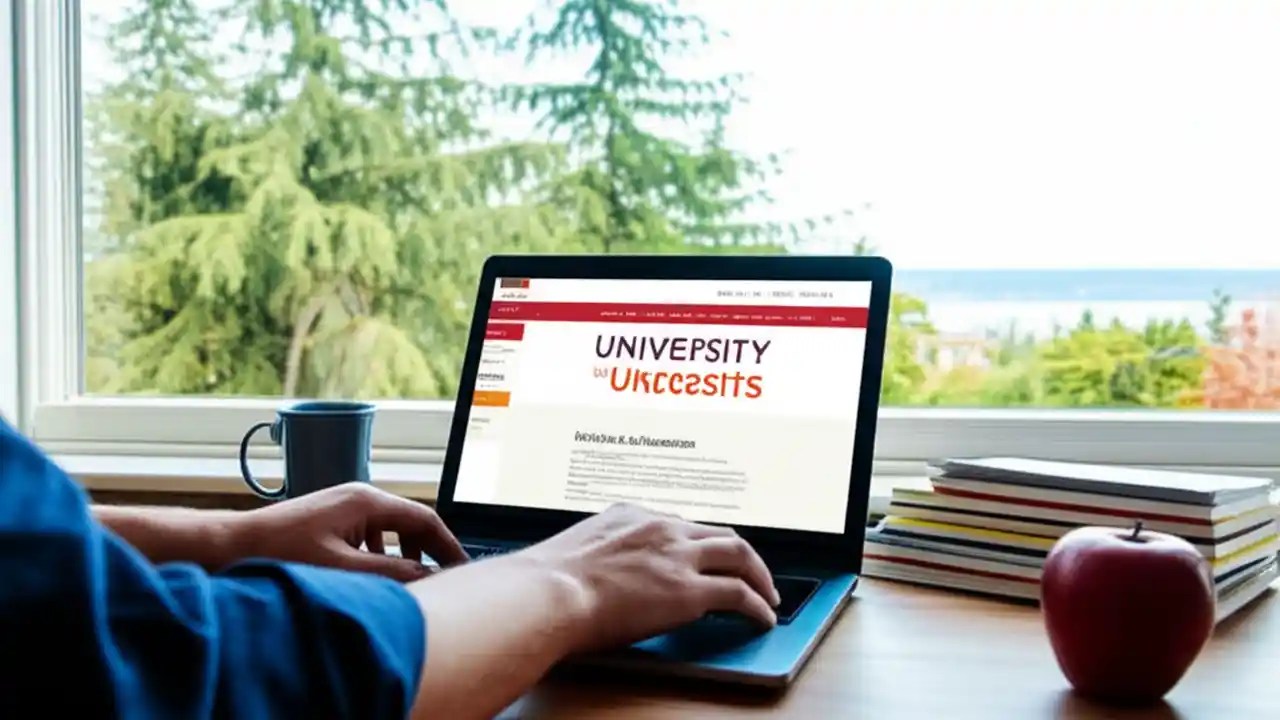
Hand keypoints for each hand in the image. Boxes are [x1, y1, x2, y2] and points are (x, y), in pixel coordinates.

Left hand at [231, 483, 468, 581]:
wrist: (233, 545)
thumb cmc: (281, 552)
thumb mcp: (342, 569)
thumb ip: (390, 573)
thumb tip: (427, 577)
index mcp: (367, 501)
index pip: (425, 519)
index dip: (448, 545)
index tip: (462, 569)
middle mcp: (360, 496)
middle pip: (411, 522)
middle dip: (430, 550)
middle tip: (445, 578)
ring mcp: (345, 506)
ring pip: (392, 530)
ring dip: (406, 554)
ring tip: (412, 582)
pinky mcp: (333, 519)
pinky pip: (372, 534)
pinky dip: (383, 554)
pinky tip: (375, 577)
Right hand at [519, 503, 780, 652]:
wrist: (547, 593)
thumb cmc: (547, 582)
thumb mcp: (578, 550)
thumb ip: (602, 554)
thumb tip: (598, 576)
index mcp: (633, 515)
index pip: (682, 524)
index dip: (700, 544)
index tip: (705, 556)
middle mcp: (662, 528)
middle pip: (720, 534)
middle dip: (741, 554)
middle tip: (751, 571)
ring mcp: (678, 557)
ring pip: (740, 555)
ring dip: (759, 575)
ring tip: (767, 594)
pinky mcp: (689, 591)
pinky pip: (739, 594)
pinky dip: (757, 605)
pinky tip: (762, 616)